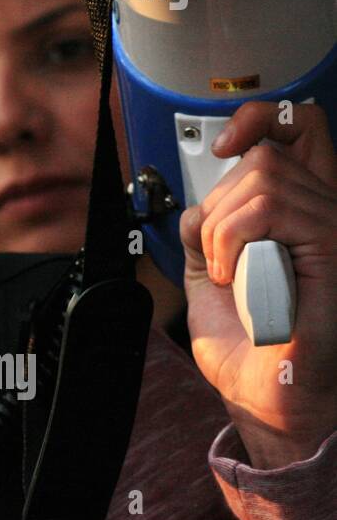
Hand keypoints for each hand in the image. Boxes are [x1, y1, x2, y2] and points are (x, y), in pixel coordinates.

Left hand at [180, 101, 336, 468]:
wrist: (267, 400)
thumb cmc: (251, 350)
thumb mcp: (211, 276)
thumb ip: (206, 233)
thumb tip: (197, 205)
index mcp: (301, 218)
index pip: (302, 130)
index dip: (262, 119)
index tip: (224, 143)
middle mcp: (326, 215)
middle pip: (265, 154)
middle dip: (219, 204)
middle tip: (218, 256)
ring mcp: (334, 230)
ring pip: (264, 176)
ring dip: (222, 228)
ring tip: (227, 272)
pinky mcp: (333, 247)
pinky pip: (270, 207)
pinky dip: (231, 239)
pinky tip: (233, 277)